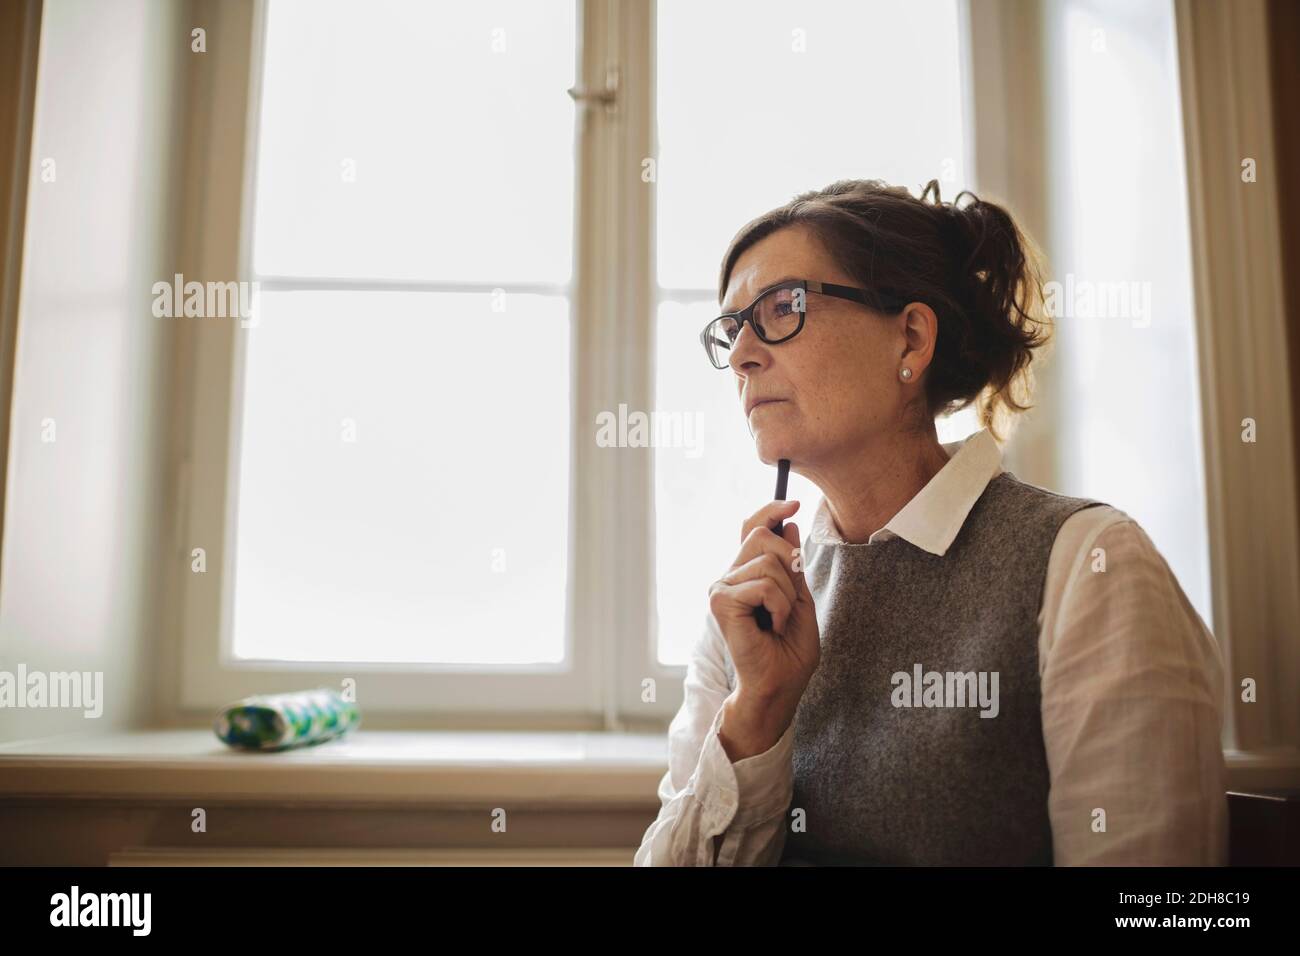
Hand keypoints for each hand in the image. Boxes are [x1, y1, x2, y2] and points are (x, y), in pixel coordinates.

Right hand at [707, 499, 819, 741]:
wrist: (778, 686)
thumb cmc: (788, 651)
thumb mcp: (800, 599)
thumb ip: (793, 565)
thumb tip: (788, 524)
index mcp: (746, 574)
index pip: (751, 527)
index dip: (770, 510)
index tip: (795, 504)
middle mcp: (729, 577)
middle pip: (762, 535)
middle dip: (790, 564)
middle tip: (790, 601)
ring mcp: (721, 588)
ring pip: (769, 560)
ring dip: (788, 594)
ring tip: (780, 621)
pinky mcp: (720, 602)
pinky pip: (765, 585)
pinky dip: (780, 607)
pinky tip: (772, 627)